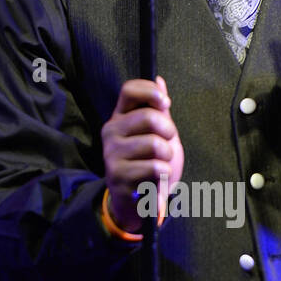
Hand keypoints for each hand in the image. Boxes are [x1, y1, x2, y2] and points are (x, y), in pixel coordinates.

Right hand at [101, 76, 183, 231]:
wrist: (136, 201)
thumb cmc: (148, 163)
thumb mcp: (155, 134)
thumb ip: (157, 109)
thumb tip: (159, 79)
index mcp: (119, 117)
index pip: (130, 90)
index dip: (151, 92)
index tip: (166, 103)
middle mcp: (110, 132)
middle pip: (149, 116)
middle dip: (169, 131)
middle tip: (169, 143)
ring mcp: (112, 155)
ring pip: (155, 144)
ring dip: (168, 157)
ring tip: (161, 165)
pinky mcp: (118, 177)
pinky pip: (155, 168)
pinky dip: (165, 175)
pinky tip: (156, 180)